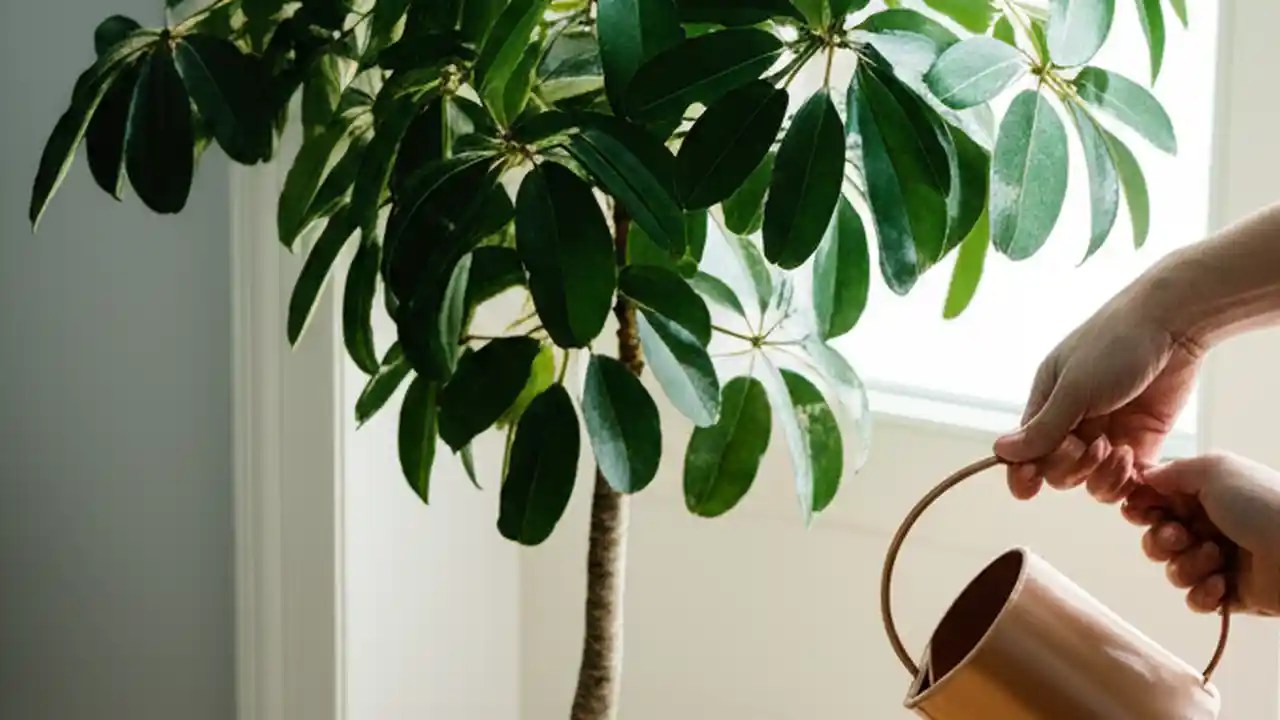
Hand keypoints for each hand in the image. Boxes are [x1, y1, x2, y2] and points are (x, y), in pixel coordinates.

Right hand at [994, 289, 1201, 501]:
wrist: (1175, 324)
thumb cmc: (1116, 344)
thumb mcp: (1075, 388)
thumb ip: (1043, 427)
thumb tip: (1000, 452)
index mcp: (1048, 402)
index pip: (1025, 449)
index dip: (1023, 471)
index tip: (1028, 487)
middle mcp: (1074, 422)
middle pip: (1057, 471)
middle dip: (1071, 468)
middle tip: (1094, 446)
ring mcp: (1108, 432)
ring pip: (1092, 480)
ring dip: (1103, 476)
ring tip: (1121, 452)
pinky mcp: (1142, 440)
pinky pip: (1127, 478)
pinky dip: (1128, 480)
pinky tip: (1135, 461)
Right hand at [1129, 453, 1279, 614]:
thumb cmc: (1259, 504)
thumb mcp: (1216, 470)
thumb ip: (1173, 471)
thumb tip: (1145, 478)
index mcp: (1208, 495)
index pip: (1160, 502)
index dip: (1144, 508)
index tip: (1137, 512)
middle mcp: (1211, 527)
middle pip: (1159, 538)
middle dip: (1161, 540)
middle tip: (1179, 537)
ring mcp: (1221, 563)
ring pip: (1174, 570)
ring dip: (1186, 565)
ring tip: (1215, 558)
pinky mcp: (1230, 595)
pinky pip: (1196, 600)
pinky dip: (1203, 594)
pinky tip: (1222, 585)